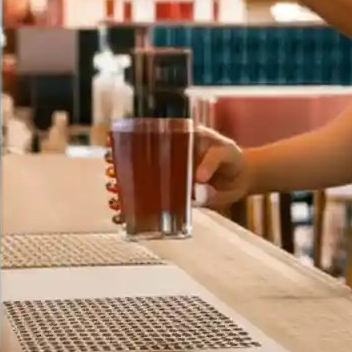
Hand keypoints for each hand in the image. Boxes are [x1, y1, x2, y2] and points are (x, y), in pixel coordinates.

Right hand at [105, 125, 250, 224]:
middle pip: (141, 161)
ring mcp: (175, 177)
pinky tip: (127, 213)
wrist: (244, 177)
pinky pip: (161, 201)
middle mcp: (172, 158)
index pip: (149, 138)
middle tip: (108, 172)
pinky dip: (146, 207)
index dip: (128, 141)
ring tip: (112, 195)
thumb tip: (197, 180)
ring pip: (147, 182)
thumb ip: (212, 161)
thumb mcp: (226, 153)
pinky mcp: (181, 196)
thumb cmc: (232, 158)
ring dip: (129, 188)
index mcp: (179, 141)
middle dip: (122, 166)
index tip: (112, 145)